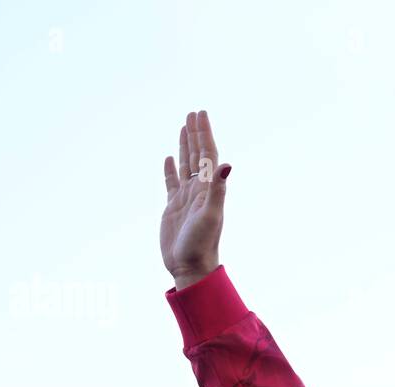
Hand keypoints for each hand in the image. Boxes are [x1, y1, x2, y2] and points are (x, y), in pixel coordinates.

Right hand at [161, 110, 231, 287]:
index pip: (207, 154)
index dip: (204, 133)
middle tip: (193, 113)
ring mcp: (186, 198)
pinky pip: (171, 183)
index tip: (200, 114)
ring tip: (183, 128)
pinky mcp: (173, 207)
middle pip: (197, 155)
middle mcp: (199, 190)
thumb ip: (218, 189)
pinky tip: (168, 159)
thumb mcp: (211, 215)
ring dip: (184, 146)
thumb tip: (226, 164)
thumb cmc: (202, 243)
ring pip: (185, 165)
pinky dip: (170, 169)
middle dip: (195, 134)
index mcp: (209, 188)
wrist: (190, 266)